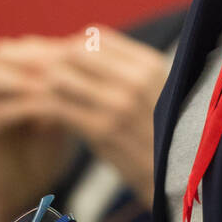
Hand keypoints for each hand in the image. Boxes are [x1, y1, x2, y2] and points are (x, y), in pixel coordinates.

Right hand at [0, 36, 79, 221]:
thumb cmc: (43, 152)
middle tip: (69, 64)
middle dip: (36, 56)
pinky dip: (23, 107)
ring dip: (26, 77)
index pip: (24, 46)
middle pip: (1, 52)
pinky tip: (50, 110)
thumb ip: (67, 90)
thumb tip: (94, 61)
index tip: (83, 54)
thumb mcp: (59, 114)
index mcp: (3, 78)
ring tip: (58, 84)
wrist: (18, 196)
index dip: (52, 46)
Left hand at [40, 26, 170, 208]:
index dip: (73, 47)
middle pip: (75, 52)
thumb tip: (85, 44)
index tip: (61, 65)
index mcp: (151, 65)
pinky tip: (42, 125)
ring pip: (61, 76)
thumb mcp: (157, 93)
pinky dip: (44, 112)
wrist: (182, 184)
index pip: (97, 37)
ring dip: (45, 88)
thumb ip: (126, 69)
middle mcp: (136, 79)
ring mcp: (119, 104)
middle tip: (41, 83)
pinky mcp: (102, 132)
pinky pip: (59, 107)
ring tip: (39, 102)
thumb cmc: (163, 138)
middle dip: (54, 64)